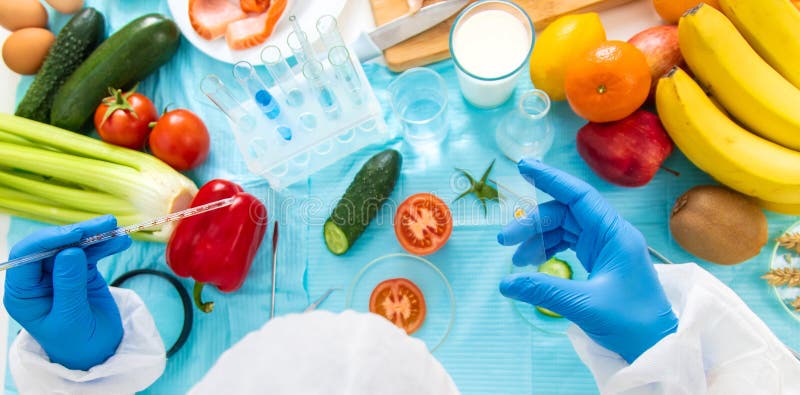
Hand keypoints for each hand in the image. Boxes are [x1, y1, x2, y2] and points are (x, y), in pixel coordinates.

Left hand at [3, 215, 131, 370]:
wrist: (98, 352)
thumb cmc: (77, 343)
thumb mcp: (71, 319)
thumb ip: (69, 285)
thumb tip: (70, 251)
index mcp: (23, 293)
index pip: (26, 256)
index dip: (48, 240)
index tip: (75, 235)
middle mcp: (37, 279)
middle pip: (53, 245)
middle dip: (79, 233)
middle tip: (106, 224)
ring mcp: (60, 273)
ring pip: (75, 245)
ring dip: (97, 235)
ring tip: (117, 229)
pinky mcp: (81, 270)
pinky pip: (92, 252)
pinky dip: (106, 245)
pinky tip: (121, 241)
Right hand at [497, 160, 677, 362]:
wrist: (656, 347)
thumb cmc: (632, 324)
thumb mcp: (584, 305)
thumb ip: (544, 290)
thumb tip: (506, 283)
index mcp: (615, 234)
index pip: (578, 195)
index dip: (550, 179)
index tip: (523, 167)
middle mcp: (611, 234)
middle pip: (565, 213)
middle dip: (533, 222)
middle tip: (504, 240)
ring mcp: (605, 247)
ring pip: (564, 228)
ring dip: (538, 238)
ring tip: (517, 259)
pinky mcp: (600, 261)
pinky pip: (568, 243)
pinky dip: (548, 249)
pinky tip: (532, 263)